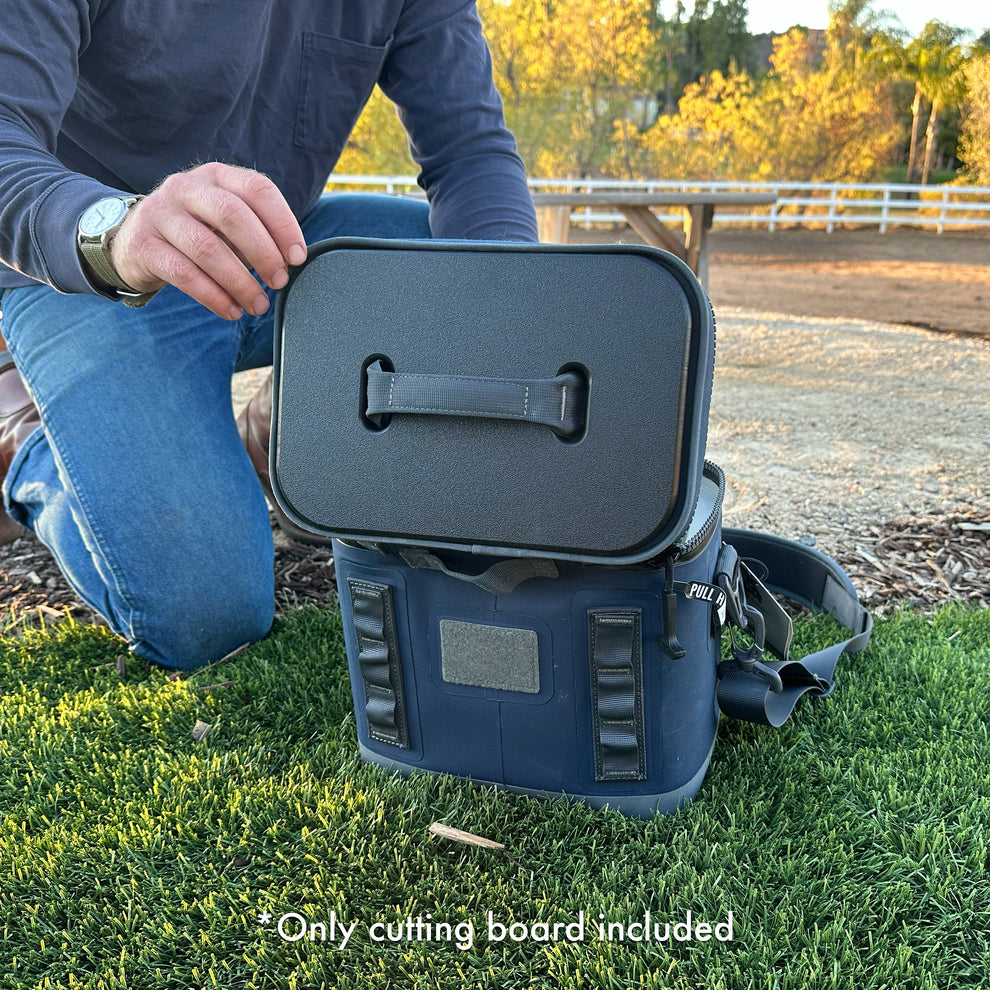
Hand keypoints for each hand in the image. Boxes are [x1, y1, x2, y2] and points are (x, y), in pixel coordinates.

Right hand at [108, 163, 306, 319]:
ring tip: (258, 305)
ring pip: (208, 248)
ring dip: (240, 282)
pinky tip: (231, 310)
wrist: (134, 241)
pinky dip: (214, 297)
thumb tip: (291, 261)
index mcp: (216, 176)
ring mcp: (160, 214)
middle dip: (264, 253)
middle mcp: (186, 187)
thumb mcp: (226, 222)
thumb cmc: (196, 232)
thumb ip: (257, 232)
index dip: (283, 224)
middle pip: (233, 215)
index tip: (297, 257)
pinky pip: (184, 274)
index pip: (258, 189)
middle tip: (279, 282)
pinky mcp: (143, 245)